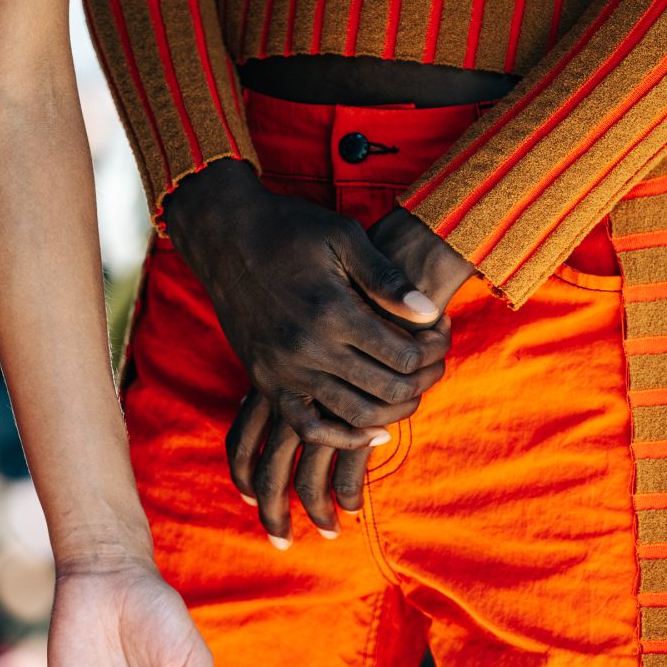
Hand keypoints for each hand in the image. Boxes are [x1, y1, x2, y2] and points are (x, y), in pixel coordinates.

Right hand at [164, 160, 449, 449]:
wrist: (225, 237)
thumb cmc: (290, 229)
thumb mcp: (344, 237)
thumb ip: (387, 278)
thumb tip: (430, 314)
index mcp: (333, 311)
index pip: (404, 355)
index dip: (434, 350)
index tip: (441, 334)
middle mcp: (309, 349)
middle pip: (387, 390)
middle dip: (422, 380)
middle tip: (435, 364)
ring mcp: (285, 371)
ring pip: (356, 416)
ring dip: (394, 412)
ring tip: (411, 393)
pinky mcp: (266, 381)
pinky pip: (309, 428)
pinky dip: (344, 438)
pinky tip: (373, 431)